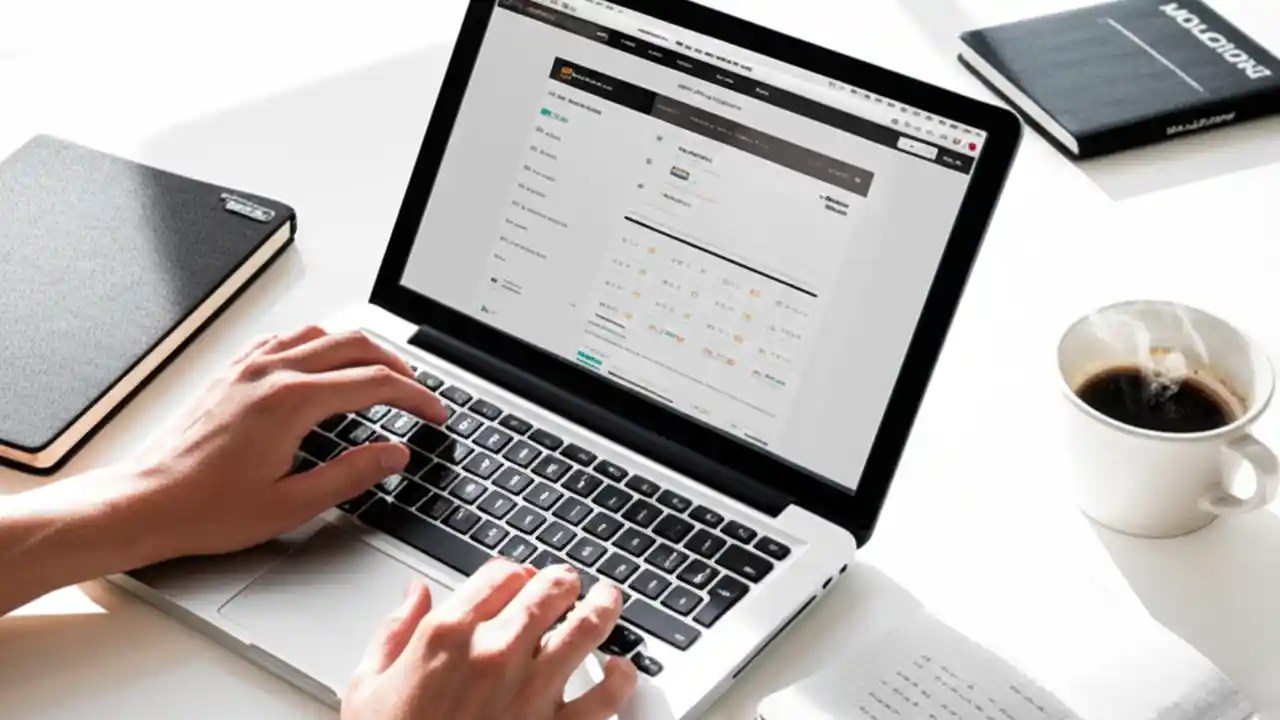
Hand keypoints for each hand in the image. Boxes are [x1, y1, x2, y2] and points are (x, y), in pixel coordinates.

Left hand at [121, 325, 446, 560]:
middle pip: (356, 345)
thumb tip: (394, 454)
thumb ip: (351, 475)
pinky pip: (287, 339)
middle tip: (419, 392)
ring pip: (322, 333)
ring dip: (361, 348)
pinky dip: (320, 344)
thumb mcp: (291, 504)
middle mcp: (271, 374)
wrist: (146, 503)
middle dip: (398, 365)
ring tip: (383, 373)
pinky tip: (325, 363)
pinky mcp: (233, 373)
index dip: (417, 397)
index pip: (375, 384)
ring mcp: (249, 368)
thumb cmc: (206, 508)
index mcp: (291, 403)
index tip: (435, 413)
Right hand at [344, 560, 637, 719]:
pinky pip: (608, 694)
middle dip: (562, 582)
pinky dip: (622, 676)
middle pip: (549, 590)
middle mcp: (495, 654)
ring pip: (588, 627)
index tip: (520, 578)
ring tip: (608, 600)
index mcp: (447, 636)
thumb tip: (413, 594)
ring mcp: (532, 691)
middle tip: (569, 583)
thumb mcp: (369, 686)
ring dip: (603, 607)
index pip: (501, 574)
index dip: (517, 571)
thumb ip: (394, 631)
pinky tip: (620, 670)